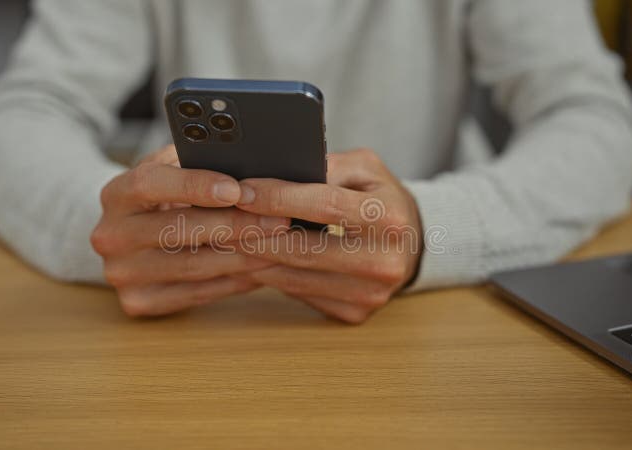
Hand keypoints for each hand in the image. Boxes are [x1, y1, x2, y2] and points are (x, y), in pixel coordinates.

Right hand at [91, 145, 288, 316]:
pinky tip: (261, 269)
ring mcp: (121, 273)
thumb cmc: (164, 197)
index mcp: (115, 194)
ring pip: (193, 265)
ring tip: (280, 246)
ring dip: (243, 256)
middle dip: (236, 224)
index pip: (150, 184)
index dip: (195, 186)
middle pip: (179, 229)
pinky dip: (234, 281)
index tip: (238, 189)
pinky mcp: (138, 302)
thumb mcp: (170, 170)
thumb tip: (248, 161)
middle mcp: (111, 235)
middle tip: (280, 220)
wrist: (131, 239)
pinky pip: (196, 293)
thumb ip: (195, 163)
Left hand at [232, 148, 421, 323]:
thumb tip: (278, 171)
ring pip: (296, 277)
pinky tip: (252, 261)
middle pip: (304, 248)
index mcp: (389, 217)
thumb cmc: (381, 199)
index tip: (242, 190)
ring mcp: (370, 293)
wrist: (413, 244)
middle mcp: (384, 261)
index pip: (324, 205)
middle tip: (219, 219)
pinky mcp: (356, 313)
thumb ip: (328, 166)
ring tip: (226, 239)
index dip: (278, 197)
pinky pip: (301, 294)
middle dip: (255, 232)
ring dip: (255, 259)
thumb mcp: (365, 169)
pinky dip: (273, 278)